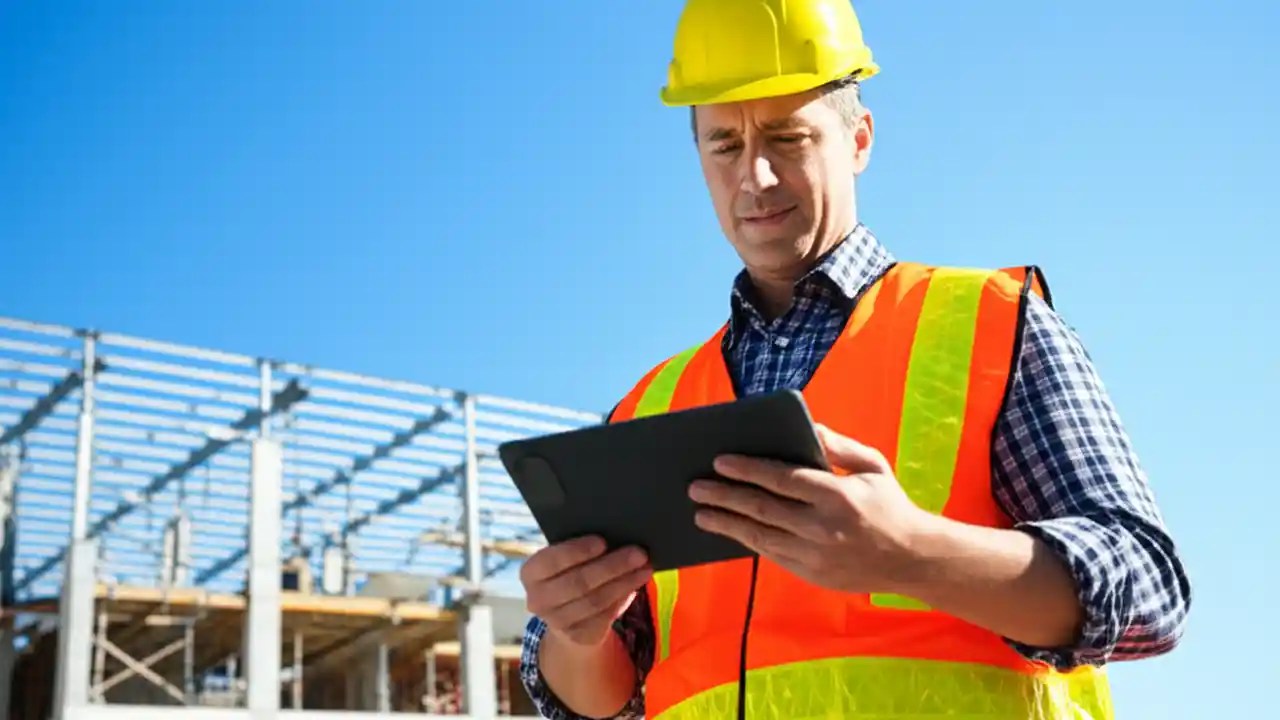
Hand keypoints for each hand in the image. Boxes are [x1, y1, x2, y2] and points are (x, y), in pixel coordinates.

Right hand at [520, 535, 652, 647]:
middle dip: (612, 566)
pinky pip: (604, 616)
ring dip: (624, 582)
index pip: (551, 561)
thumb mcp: (568, 559)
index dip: (577, 551)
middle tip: (639, 553)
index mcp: (530, 573)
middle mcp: (537, 599)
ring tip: (645, 567)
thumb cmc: (570, 572)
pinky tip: (637, 584)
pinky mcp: (577, 636)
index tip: (603, 541)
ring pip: (595, 600)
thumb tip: (616, 536)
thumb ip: (582, 548)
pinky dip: (623, 598)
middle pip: (578, 582)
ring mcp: (556, 622)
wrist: (566, 613)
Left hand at [689, 424, 934, 594]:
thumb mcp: (872, 467)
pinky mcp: (811, 574)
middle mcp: (822, 526)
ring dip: (726, 523)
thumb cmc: (889, 504)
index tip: (720, 461)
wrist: (912, 559)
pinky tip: (729, 530)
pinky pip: (771, 554)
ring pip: (760, 536)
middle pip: (762, 508)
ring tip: (700, 513)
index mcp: (837, 494)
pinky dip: (747, 541)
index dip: (748, 469)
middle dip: (724, 496)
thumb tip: (808, 427)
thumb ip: (838, 446)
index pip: (782, 479)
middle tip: (696, 487)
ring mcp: (815, 554)